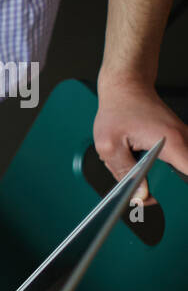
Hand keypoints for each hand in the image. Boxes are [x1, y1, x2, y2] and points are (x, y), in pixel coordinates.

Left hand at [94, 73, 187, 203]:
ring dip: (159, 176)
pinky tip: (141, 161)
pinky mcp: (177, 138)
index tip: (166, 203)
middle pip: (185, 173)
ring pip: (179, 167)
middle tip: (142, 197)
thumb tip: (139, 196)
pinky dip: (160, 166)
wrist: (126, 87)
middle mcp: (182, 139)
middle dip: (165, 188)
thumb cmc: (117, 110)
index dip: (180, 191)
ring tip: (137, 172)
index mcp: (170, 142)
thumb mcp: (110, 145)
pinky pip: (174, 159)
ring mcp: (182, 138)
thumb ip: (124, 172)